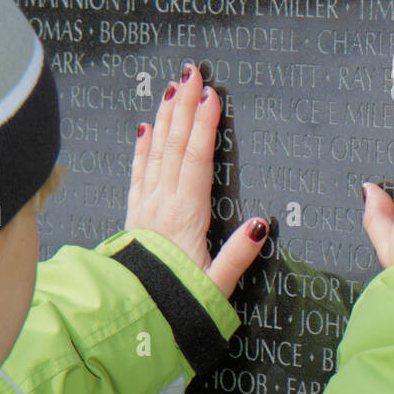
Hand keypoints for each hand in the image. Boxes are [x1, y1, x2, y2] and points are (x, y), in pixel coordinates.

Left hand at [126, 63, 267, 297]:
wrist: (132, 319)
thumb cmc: (175, 303)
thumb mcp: (216, 287)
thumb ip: (238, 256)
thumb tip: (261, 225)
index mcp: (186, 217)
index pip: (196, 160)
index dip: (204, 126)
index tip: (211, 95)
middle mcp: (162, 205)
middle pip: (174, 145)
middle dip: (184, 106)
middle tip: (191, 73)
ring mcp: (146, 207)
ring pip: (155, 151)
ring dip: (165, 118)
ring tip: (172, 89)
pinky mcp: (135, 215)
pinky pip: (138, 171)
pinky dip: (142, 147)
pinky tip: (144, 129)